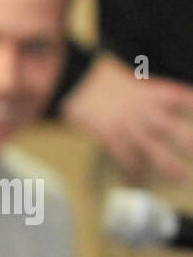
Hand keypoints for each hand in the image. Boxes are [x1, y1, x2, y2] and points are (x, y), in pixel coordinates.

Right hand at [61, 53, 192, 182]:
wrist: (75, 81)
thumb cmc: (101, 78)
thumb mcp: (131, 78)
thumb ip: (148, 90)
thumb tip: (160, 100)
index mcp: (151, 92)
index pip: (182, 98)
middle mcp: (142, 110)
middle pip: (170, 129)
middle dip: (188, 142)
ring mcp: (125, 125)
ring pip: (151, 148)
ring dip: (167, 164)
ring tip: (181, 176)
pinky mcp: (108, 136)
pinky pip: (124, 156)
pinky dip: (132, 169)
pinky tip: (139, 179)